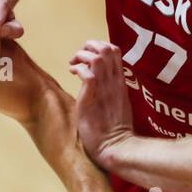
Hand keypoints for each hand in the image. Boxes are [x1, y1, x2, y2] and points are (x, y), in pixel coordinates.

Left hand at [72, 39, 133, 165]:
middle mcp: (113, 82)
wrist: (115, 146)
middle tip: (79, 58)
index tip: (89, 57)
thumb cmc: (114, 130)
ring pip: (97, 57)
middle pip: (107, 48)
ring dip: (82, 56)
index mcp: (120, 82)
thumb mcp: (117, 103)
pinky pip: (87, 74)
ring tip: (74, 65)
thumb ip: (111, 89)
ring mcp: (104, 89)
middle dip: (90, 46)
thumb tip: (101, 82)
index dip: (100, 46)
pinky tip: (72, 74)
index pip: (115, 51)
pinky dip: (78, 69)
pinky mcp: (92, 98)